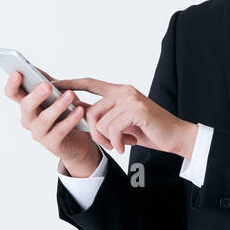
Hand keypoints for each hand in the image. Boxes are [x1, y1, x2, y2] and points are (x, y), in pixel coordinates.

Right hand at [4, 71, 99, 174]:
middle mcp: (29, 119)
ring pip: (44, 119)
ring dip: (57, 106)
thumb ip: (45, 81)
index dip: (12, 84)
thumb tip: (32, 67)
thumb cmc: (67, 111)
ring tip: (70, 96)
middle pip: (26, 106)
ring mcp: (39, 133)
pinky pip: (59, 131)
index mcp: (27, 104)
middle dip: (36, 95)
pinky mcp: (52, 144)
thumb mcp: (57, 93)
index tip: (17, 73)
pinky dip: (70, 120)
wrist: (82, 138)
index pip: (13, 93)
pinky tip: (79, 110)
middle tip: (47, 86)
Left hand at [56, 77, 196, 159]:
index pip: (89, 83)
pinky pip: (112, 128)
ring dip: (106, 140)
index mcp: (120, 91)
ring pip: (100, 122)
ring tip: (119, 145)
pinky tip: (125, 146)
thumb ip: (104, 116)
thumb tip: (79, 113)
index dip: (70, 83)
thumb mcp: (122, 123)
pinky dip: (116, 142)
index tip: (53, 83)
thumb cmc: (149, 131)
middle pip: (91, 111)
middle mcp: (124, 91)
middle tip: (109, 145)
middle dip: (95, 133)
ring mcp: (130, 98)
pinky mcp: (137, 109)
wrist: (176, 137)